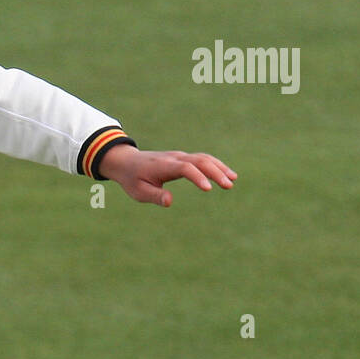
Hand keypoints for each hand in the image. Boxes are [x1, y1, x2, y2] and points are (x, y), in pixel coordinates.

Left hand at [97, 144, 236, 206]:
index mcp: (163, 166)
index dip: (198, 177)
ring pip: (203, 158)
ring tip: (233, 180)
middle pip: (199, 160)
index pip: (185, 168)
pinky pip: (202, 159)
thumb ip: (154, 196)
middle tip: (229, 185)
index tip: (208, 189)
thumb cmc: (132, 179)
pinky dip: (215, 165)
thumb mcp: (138, 192)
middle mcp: (174, 158)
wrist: (126, 161)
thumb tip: (170, 202)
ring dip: (219, 167)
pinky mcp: (182, 158)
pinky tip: (226, 175)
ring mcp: (179, 156)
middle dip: (215, 172)